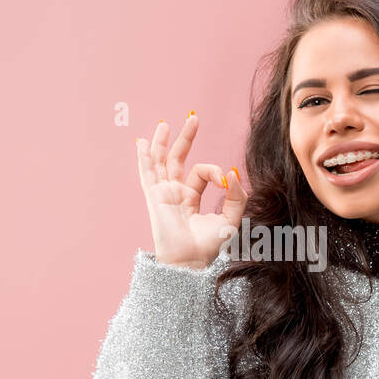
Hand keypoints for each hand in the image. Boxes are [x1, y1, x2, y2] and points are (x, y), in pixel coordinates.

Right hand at [136, 113, 246, 270]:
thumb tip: (233, 173)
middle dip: (185, 138)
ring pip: (160, 162)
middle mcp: (175, 193)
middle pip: (177, 159)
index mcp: (191, 197)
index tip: (226, 182)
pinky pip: (147, 174)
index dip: (214, 172)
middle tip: (194, 118)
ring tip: (165, 124)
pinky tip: (142, 142)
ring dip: (162, 142)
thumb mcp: (231, 219)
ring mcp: (163, 193)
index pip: (201, 172)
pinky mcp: (155, 197)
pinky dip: (144, 158)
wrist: (190, 261)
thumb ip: (237, 197)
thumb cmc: (209, 246)